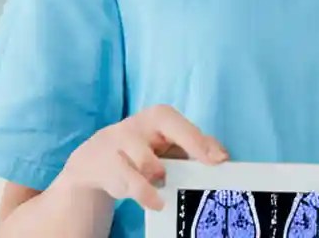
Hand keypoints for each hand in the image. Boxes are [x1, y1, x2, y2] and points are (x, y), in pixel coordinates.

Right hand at [57, 104, 228, 210]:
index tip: (219, 160)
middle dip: (188, 147)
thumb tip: (221, 155)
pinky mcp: (109, 165)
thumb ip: (195, 145)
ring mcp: (121, 143)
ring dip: (160, 177)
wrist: (96, 159)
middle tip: (204, 165)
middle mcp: (139, 125)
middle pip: (170, 129)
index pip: (183, 127)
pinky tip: (156, 202)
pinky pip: (134, 184)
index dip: (201, 143)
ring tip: (163, 183)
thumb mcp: (168, 143)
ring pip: (149, 165)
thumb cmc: (143, 148)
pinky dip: (147, 195)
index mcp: (159, 116)